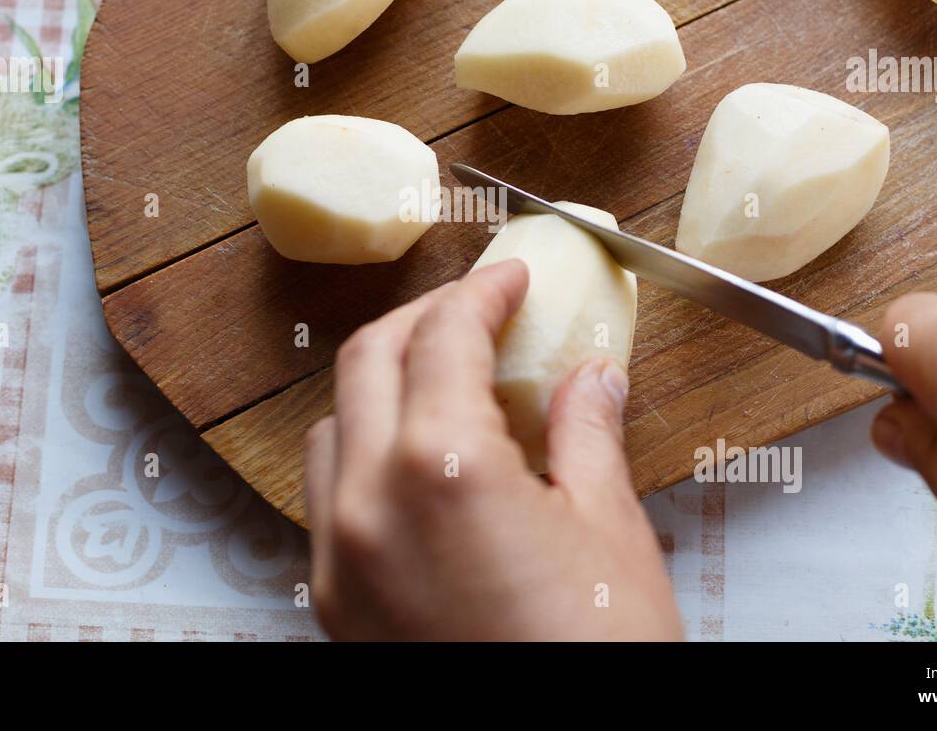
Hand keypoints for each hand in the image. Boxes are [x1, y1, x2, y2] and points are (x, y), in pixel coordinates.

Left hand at [305, 259, 682, 639]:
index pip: (445, 339)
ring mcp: (340, 558)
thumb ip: (588, 435)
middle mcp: (369, 504)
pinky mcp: (335, 605)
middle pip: (368, 362)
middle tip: (477, 311)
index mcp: (442, 470)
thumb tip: (592, 378)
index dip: (481, 293)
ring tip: (443, 379)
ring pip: (331, 426)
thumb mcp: (611, 534)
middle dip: (422, 320)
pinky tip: (416, 460)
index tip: (509, 277)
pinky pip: (325, 496)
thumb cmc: (597, 660)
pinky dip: (361, 452)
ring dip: (380, 383)